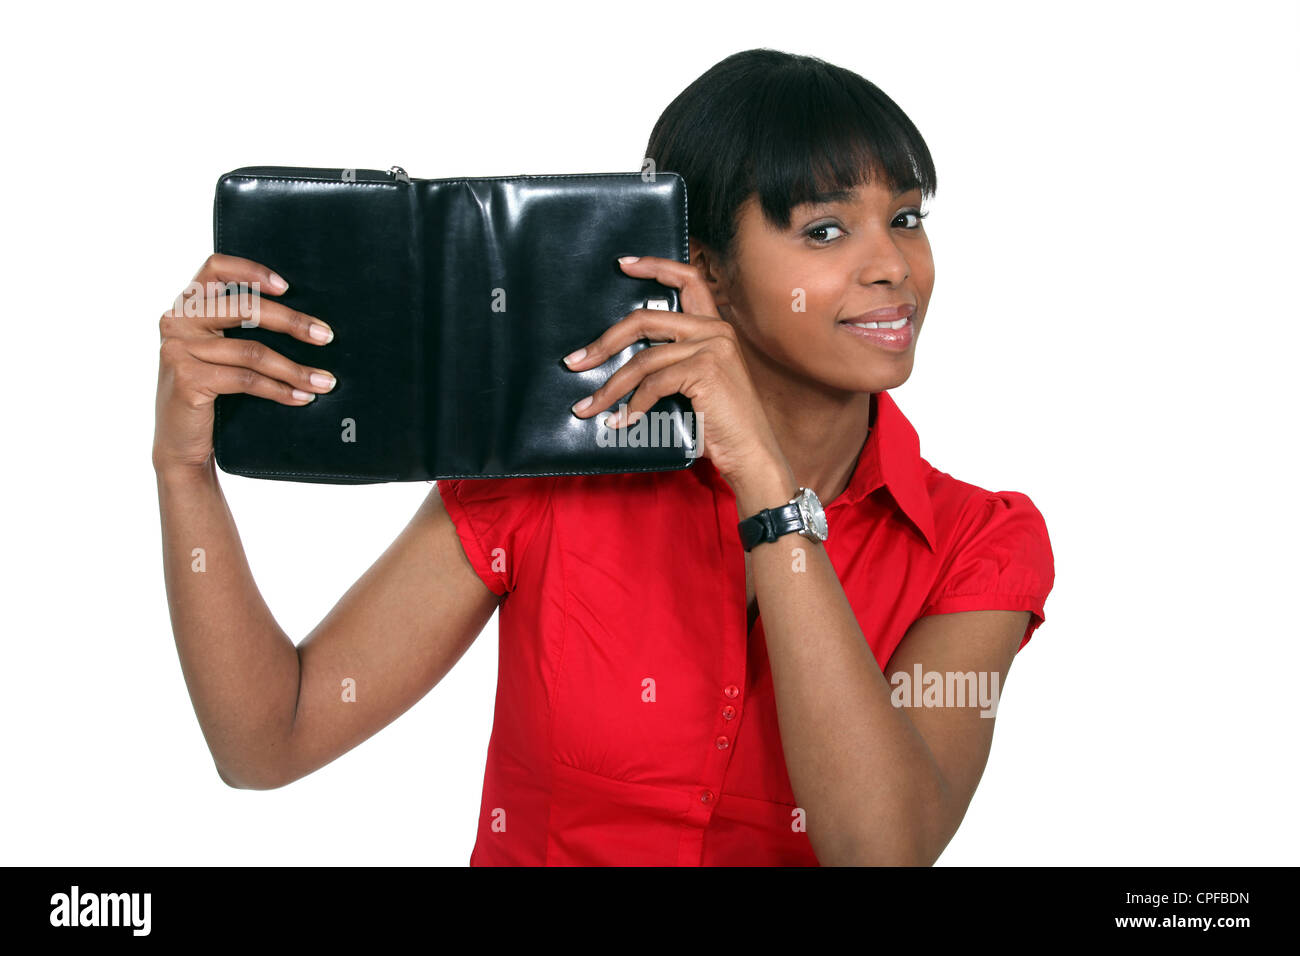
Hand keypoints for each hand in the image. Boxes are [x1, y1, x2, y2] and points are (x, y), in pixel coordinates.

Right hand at [153, 254, 337, 475]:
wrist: (181, 445)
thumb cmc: (209, 395)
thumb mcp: (219, 355)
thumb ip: (239, 330)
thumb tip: (305, 323)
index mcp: (185, 307)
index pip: (215, 268)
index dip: (252, 271)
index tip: (287, 287)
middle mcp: (176, 322)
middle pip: (244, 308)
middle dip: (292, 322)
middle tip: (325, 336)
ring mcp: (179, 350)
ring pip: (252, 350)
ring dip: (295, 368)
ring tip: (324, 381)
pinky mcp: (187, 379)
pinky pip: (247, 379)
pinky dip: (280, 389)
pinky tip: (300, 397)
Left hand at [564, 255, 792, 496]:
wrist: (751, 453)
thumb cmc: (721, 424)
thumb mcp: (697, 384)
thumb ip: (671, 363)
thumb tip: (620, 362)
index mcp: (715, 327)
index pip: (688, 279)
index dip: (654, 266)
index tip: (623, 264)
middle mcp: (716, 330)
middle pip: (646, 319)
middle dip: (604, 342)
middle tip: (576, 361)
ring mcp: (712, 347)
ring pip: (643, 359)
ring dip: (610, 387)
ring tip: (588, 407)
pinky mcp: (705, 369)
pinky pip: (654, 384)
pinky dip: (633, 405)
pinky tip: (622, 422)